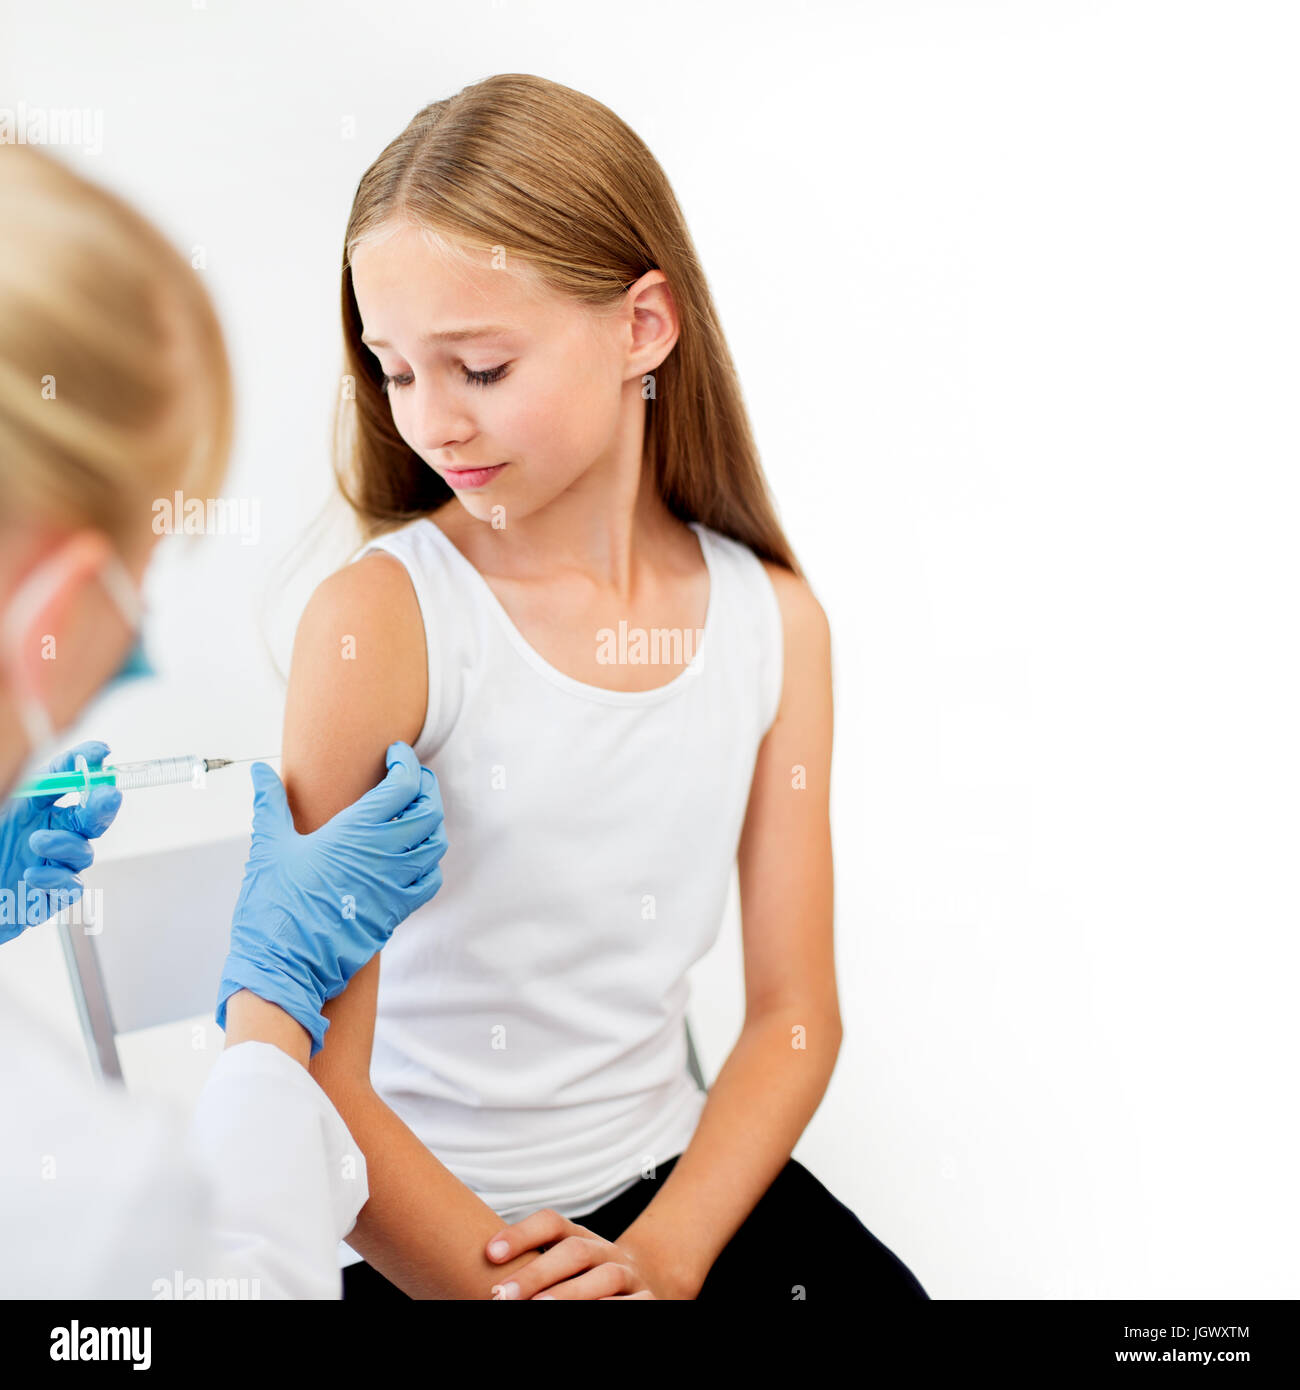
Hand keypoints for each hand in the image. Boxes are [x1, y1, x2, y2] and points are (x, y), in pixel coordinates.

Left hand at [0, 739, 120, 943]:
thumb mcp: (1, 807)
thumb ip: (33, 788)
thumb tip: (62, 764)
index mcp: (35, 811)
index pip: (69, 781)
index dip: (86, 765)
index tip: (101, 752)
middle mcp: (49, 835)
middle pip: (92, 817)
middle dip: (103, 804)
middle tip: (106, 795)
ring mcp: (52, 866)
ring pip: (84, 853)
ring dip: (66, 844)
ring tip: (37, 842)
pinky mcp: (49, 898)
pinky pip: (71, 887)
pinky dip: (57, 880)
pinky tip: (32, 875)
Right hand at [215, 741, 446, 1054]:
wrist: (285, 964)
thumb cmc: (273, 904)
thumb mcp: (268, 847)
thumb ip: (270, 803)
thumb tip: (260, 771)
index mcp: (356, 831)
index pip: (402, 784)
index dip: (406, 763)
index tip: (398, 754)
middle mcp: (385, 854)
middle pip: (429, 809)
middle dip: (426, 786)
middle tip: (412, 777)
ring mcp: (396, 884)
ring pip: (435, 843)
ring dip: (431, 822)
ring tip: (415, 812)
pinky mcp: (397, 911)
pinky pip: (430, 880)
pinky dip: (430, 863)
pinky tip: (414, 857)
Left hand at [485, 1210, 667, 1299]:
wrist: (637, 1289)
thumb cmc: (580, 1283)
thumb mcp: (558, 1267)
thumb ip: (530, 1265)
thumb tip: (481, 1272)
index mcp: (578, 1236)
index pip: (552, 1222)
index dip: (521, 1233)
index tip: (489, 1253)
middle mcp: (603, 1250)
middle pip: (574, 1250)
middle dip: (537, 1272)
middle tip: (503, 1295)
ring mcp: (627, 1273)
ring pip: (604, 1276)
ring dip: (570, 1293)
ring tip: (539, 1308)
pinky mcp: (647, 1298)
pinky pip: (633, 1302)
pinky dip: (609, 1309)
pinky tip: (586, 1317)